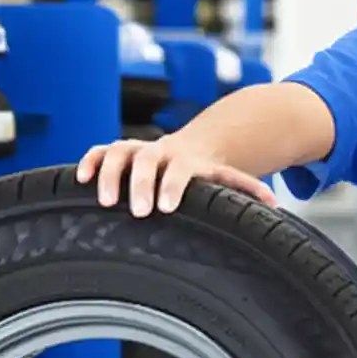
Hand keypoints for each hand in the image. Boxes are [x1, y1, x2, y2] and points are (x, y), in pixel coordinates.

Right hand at [76, 135, 277, 218]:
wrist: (194, 146)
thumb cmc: (207, 171)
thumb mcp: (226, 177)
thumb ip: (246, 188)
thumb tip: (276, 205)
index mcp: (189, 161)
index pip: (182, 171)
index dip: (173, 186)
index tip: (166, 208)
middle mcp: (163, 152)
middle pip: (148, 160)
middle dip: (140, 183)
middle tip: (136, 211)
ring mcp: (140, 150)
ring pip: (120, 152)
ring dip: (111, 174)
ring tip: (105, 201)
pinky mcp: (120, 151)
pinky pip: (101, 151)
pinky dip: (91, 161)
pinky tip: (80, 179)